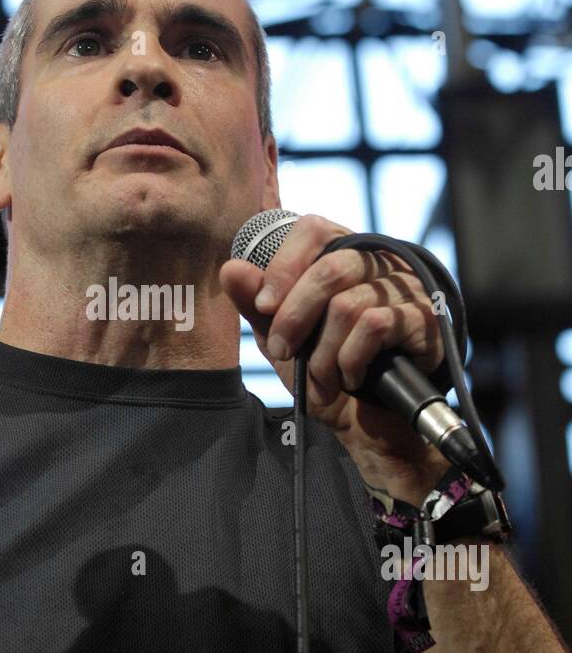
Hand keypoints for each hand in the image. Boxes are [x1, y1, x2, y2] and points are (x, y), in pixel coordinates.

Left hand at [219, 212, 448, 502]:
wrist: (366, 423)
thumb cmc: (324, 371)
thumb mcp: (280, 339)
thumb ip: (255, 304)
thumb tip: (230, 269)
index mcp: (340, 255)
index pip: (312, 229)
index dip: (283, 264)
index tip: (263, 306)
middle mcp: (377, 262)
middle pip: (330, 267)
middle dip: (295, 315)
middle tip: (284, 351)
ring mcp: (404, 288)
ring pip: (348, 304)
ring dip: (323, 354)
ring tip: (321, 381)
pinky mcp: (423, 318)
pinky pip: (375, 326)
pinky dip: (351, 359)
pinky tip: (352, 377)